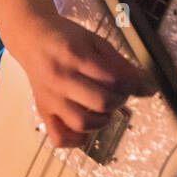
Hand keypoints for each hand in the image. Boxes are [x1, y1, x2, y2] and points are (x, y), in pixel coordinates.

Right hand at [15, 14, 154, 147]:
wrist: (31, 38)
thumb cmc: (67, 37)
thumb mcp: (95, 41)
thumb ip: (119, 63)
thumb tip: (145, 87)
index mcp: (76, 56)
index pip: (113, 79)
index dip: (132, 84)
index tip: (137, 83)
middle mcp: (61, 80)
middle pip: (101, 103)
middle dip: (119, 100)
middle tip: (120, 93)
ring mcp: (50, 99)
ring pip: (82, 123)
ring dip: (103, 120)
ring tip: (104, 108)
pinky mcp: (43, 111)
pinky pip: (60, 137)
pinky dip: (77, 139)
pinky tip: (86, 128)